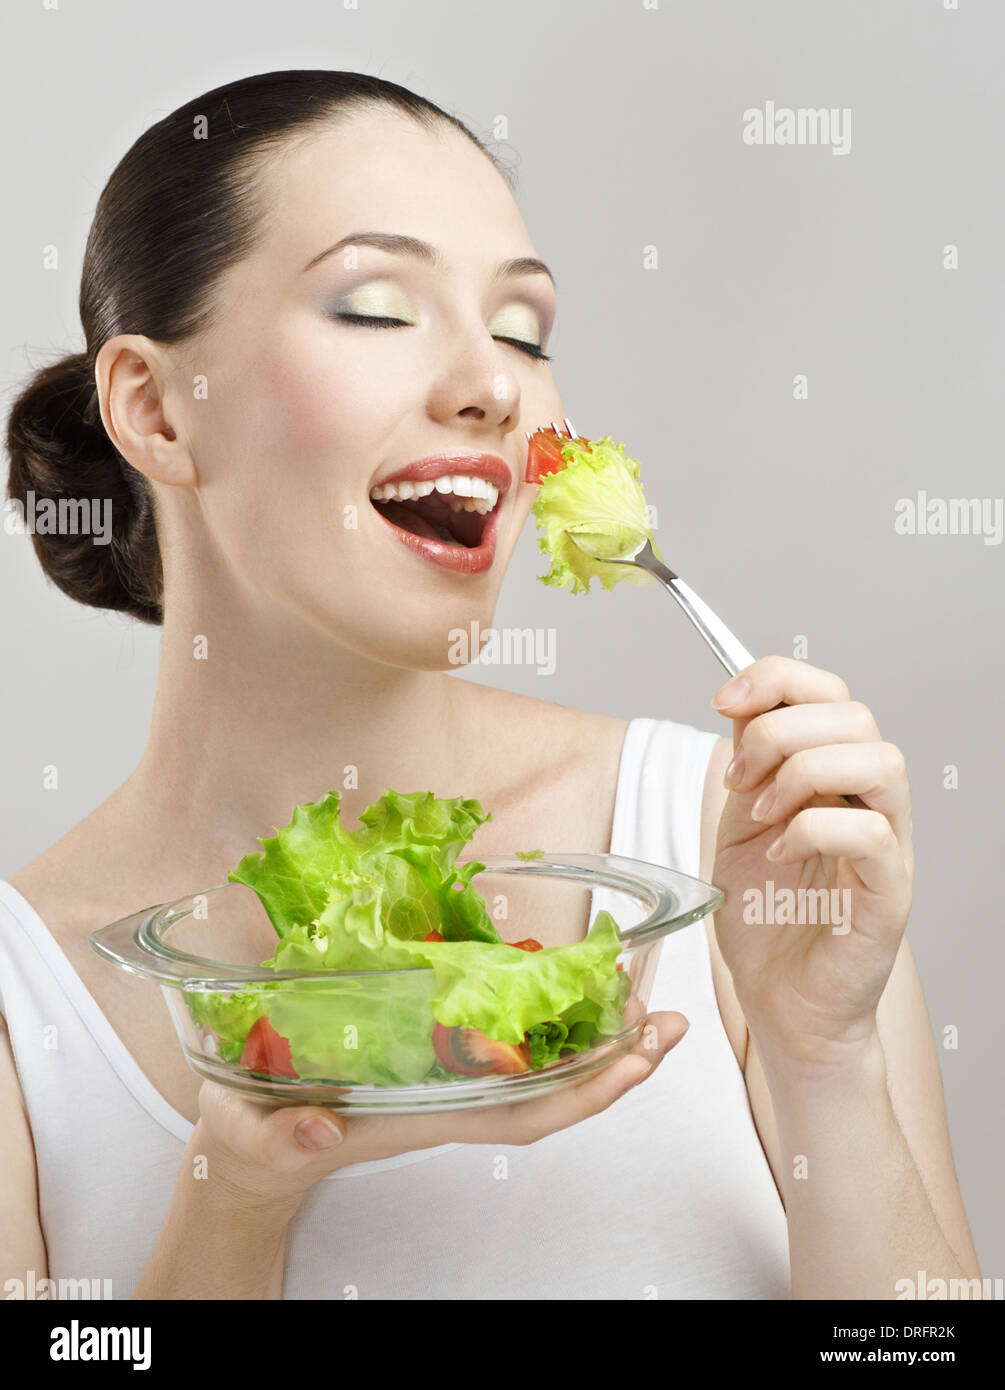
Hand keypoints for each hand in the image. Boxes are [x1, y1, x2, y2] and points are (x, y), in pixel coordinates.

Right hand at [191, 1000, 688, 1207]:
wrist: (251, 1142)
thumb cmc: (255, 1136)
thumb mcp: (250, 1135)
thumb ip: (278, 1136)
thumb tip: (321, 1132)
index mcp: (421, 1114)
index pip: (520, 1114)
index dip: (582, 1094)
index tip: (634, 1065)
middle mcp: (448, 1097)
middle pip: (550, 1091)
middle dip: (614, 1062)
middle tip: (667, 1021)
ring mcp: (443, 1077)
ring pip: (536, 1067)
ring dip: (593, 1037)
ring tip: (642, 1002)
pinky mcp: (428, 1053)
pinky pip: (503, 1042)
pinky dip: (544, 1017)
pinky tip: (565, 987)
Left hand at [709, 656, 913, 1069]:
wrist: (780, 1000)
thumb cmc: (766, 919)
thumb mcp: (738, 824)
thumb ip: (747, 765)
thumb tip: (743, 702)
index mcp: (835, 775)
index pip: (831, 692)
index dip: (777, 680)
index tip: (724, 699)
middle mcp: (869, 801)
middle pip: (854, 715)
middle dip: (779, 730)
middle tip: (738, 778)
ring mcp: (888, 844)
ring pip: (880, 761)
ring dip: (804, 773)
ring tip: (762, 814)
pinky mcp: (889, 892)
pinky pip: (873, 833)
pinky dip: (814, 830)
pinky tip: (779, 853)